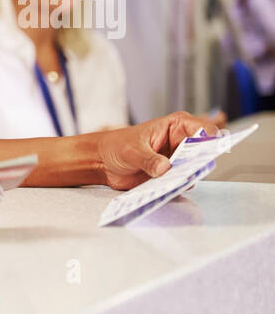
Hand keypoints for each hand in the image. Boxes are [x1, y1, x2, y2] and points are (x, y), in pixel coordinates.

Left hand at [96, 111, 218, 190]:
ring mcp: (178, 160)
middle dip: (200, 162)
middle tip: (190, 170)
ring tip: (174, 180)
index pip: (204, 129)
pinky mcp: (172, 176)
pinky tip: (168, 188)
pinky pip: (182, 183)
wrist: (103, 162)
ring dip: (188, 176)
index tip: (208, 151)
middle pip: (204, 152)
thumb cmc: (117, 147)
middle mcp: (181, 142)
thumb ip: (148, 159)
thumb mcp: (132, 151)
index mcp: (176, 126)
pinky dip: (178, 187)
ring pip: (195, 169)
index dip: (210, 139)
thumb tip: (164, 168)